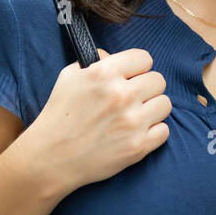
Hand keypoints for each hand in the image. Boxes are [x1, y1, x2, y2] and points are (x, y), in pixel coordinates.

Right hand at [25, 47, 169, 191]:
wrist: (50, 158)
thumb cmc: (58, 115)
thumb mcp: (69, 77)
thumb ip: (95, 61)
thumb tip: (113, 56)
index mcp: (104, 73)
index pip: (144, 58)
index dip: (137, 67)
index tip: (131, 76)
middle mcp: (121, 94)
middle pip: (158, 80)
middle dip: (146, 87)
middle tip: (133, 97)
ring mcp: (132, 121)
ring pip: (165, 104)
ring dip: (153, 108)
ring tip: (136, 114)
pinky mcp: (138, 146)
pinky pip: (164, 131)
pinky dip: (154, 132)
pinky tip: (137, 132)